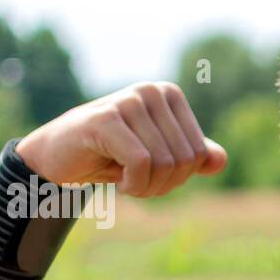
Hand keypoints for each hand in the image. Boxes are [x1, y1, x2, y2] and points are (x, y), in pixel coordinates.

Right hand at [14, 81, 226, 196]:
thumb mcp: (158, 156)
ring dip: (147, 188)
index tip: (153, 176)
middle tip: (138, 184)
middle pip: (184, 160)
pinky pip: (141, 163)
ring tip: (126, 182)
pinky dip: (134, 185)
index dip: (180, 178)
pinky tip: (119, 183)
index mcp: (169, 95)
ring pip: (164, 164)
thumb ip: (193, 157)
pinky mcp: (106, 119)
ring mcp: (128, 101)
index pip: (199, 153)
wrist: (59, 156)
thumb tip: (220, 160)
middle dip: (163, 185)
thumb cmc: (112, 155)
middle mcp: (151, 91)